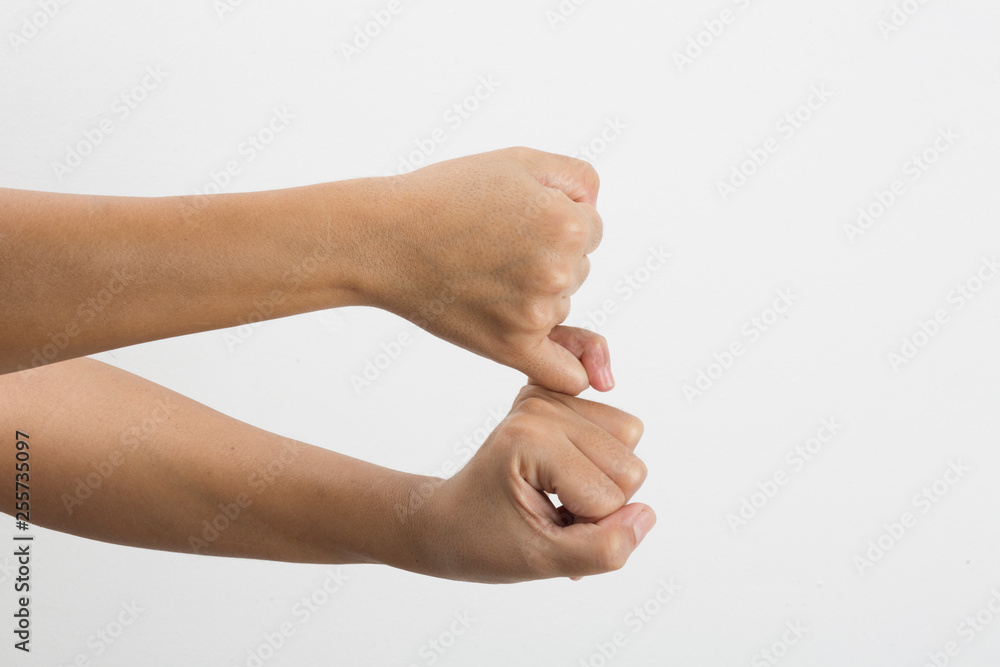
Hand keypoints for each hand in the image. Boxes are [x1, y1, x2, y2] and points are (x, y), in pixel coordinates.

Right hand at [360, 147, 613, 394]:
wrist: (384, 239)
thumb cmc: (446, 196)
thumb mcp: (521, 161)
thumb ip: (579, 180)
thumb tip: (597, 218)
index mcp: (568, 223)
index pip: (591, 227)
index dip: (555, 218)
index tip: (514, 218)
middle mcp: (559, 270)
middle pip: (580, 267)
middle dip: (547, 255)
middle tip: (493, 244)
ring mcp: (536, 312)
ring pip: (563, 303)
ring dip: (537, 294)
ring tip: (482, 272)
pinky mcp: (512, 347)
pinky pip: (564, 373)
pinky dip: (573, 371)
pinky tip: (584, 373)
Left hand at [402, 385, 653, 582]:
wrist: (448, 520)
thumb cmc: (484, 541)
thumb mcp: (542, 562)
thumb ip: (603, 548)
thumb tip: (646, 514)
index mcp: (530, 439)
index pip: (613, 495)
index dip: (589, 527)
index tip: (543, 529)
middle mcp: (540, 408)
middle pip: (630, 464)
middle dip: (602, 503)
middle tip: (552, 514)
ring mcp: (548, 398)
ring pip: (630, 439)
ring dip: (605, 478)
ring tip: (559, 494)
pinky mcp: (557, 397)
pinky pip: (618, 426)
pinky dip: (602, 457)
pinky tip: (566, 473)